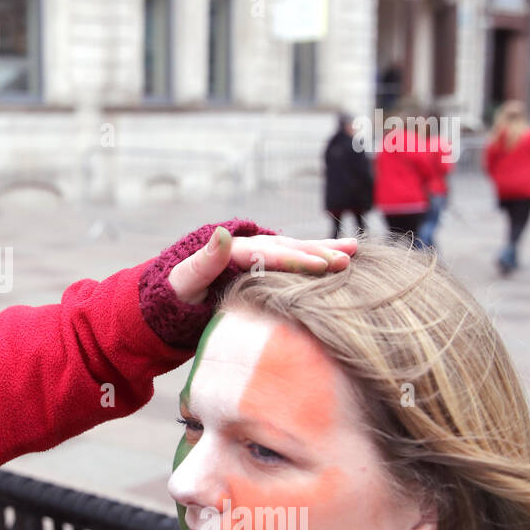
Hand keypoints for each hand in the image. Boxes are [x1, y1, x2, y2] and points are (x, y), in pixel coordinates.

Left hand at [169, 228, 357, 304]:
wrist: (174, 296)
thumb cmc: (178, 294)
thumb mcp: (183, 280)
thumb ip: (203, 262)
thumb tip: (222, 233)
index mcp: (231, 251)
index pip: (266, 254)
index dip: (293, 259)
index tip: (319, 265)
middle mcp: (248, 246)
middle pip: (286, 248)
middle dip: (316, 253)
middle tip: (347, 259)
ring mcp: (258, 253)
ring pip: (295, 248)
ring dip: (324, 249)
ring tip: (354, 249)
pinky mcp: (265, 264)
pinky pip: (295, 257)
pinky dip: (318, 256)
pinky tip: (344, 256)